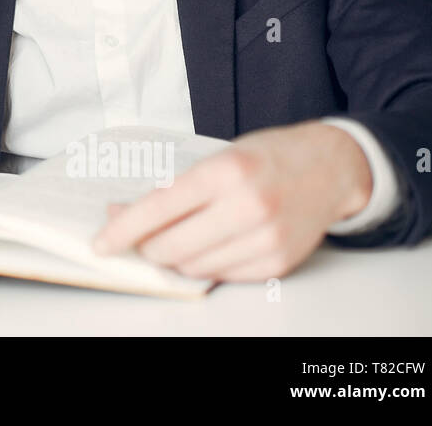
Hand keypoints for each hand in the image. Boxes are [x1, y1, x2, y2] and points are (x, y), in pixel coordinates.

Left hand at [90, 122, 373, 281]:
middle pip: (172, 246)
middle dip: (146, 247)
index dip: (123, 229)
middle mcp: (247, 206)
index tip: (100, 243)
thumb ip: (174, 189)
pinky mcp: (279, 262)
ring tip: (177, 237)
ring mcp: (267, 238)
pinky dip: (205, 265)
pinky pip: (223, 275)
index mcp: (225, 172)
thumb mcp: (216, 158)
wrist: (330, 166)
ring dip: (174, 258)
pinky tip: (206, 246)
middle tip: (139, 238)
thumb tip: (124, 215)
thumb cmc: (266, 157)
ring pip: (194, 266)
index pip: (158, 208)